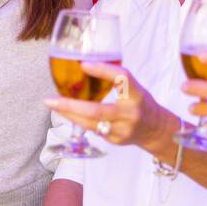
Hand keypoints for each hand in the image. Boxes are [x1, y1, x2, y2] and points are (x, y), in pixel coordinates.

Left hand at [45, 62, 178, 154]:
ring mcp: (123, 130)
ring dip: (68, 114)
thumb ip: (115, 80)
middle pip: (97, 110)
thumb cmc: (141, 103)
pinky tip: (70, 114)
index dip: (103, 70)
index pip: (122, 79)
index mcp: (138, 94)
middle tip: (50, 99)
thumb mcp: (134, 87)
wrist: (157, 130)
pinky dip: (80, 121)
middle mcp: (131, 113)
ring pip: (90, 124)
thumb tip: (83, 67)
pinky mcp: (116, 140)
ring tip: (53, 105)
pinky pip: (93, 130)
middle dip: (70, 106)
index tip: (83, 65)